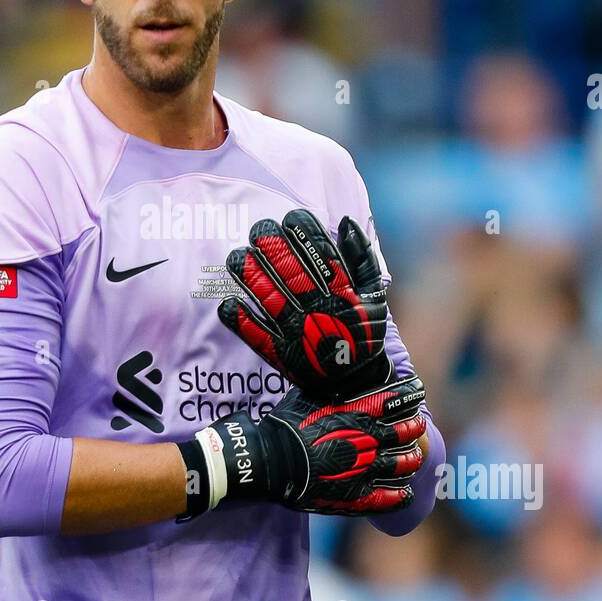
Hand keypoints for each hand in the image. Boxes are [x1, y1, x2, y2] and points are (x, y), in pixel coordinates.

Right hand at [178, 375, 427, 516]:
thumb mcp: (310, 394)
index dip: (410, 395)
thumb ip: (334, 386)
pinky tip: (405, 492)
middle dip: (413, 426)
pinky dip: (401, 494)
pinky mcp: (356, 496)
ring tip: (413, 456)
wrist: (270, 462)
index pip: (396, 400)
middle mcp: (367, 439)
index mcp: (357, 412)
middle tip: (415, 424)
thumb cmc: (286, 423)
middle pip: (406, 431)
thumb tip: (345, 368)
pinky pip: (389, 498)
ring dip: (412, 458)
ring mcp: (364, 470)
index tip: (417, 392)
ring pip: (404, 464)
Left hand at [219, 209, 391, 398]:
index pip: (324, 258)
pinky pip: (257, 336)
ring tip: (236, 256)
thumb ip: (362, 259)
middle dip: (274, 249)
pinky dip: (242, 321)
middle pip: (293, 275)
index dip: (307, 235)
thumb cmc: (362, 331)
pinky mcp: (281, 355)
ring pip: (271, 300)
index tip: (291, 216)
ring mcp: (299, 334)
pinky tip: (228, 303)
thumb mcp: (373, 296)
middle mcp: (320, 313)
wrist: (354, 384)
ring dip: (252, 277)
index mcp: (344, 296)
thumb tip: (348, 222)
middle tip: (258, 229)